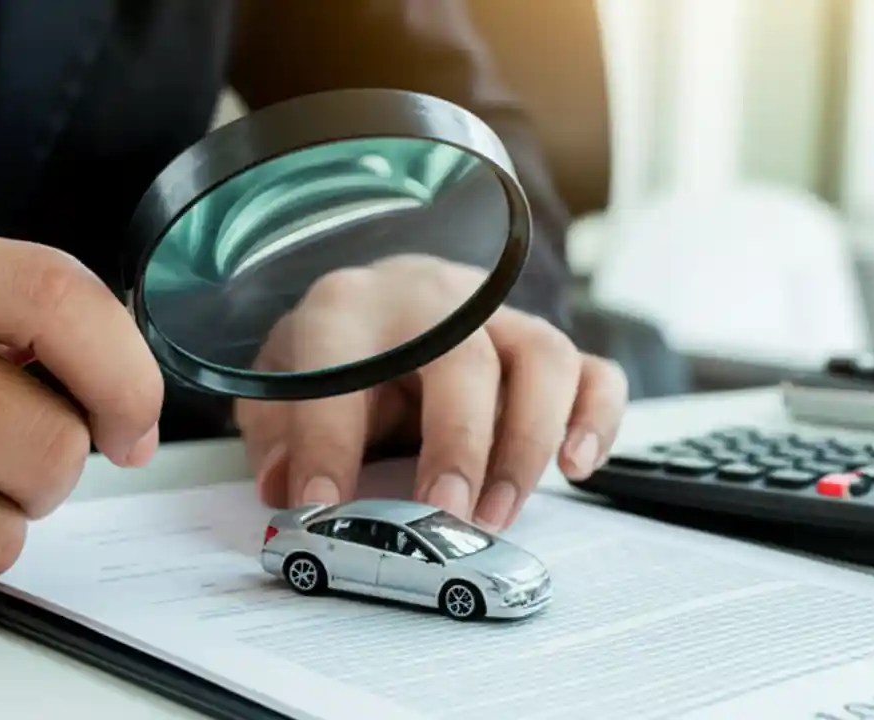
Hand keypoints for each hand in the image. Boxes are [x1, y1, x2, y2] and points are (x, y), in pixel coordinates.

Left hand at [235, 255, 626, 532]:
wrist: (380, 301)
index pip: (339, 369)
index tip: (322, 507)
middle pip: (465, 355)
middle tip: (448, 514)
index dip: (327, 444)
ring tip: (498, 512)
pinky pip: (594, 372)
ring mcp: (498, 318)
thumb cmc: (336, 352)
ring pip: (544, 357)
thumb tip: (283, 487)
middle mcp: (432, 299)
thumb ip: (277, 434)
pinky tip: (575, 469)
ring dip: (530, 441)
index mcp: (349, 307)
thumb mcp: (281, 384)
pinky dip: (595, 421)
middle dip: (460, 442)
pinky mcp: (541, 346)